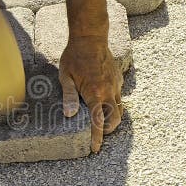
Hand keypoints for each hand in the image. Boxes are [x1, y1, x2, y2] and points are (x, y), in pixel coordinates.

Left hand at [59, 35, 122, 152]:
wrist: (91, 37)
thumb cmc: (74, 57)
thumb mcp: (65, 77)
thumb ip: (69, 97)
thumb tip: (69, 115)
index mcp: (95, 94)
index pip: (98, 122)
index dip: (97, 138)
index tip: (95, 149)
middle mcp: (109, 92)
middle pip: (115, 119)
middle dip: (108, 130)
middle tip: (97, 132)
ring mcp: (116, 85)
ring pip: (119, 108)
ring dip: (112, 117)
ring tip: (101, 119)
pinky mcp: (118, 78)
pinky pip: (118, 96)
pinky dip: (112, 102)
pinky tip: (101, 98)